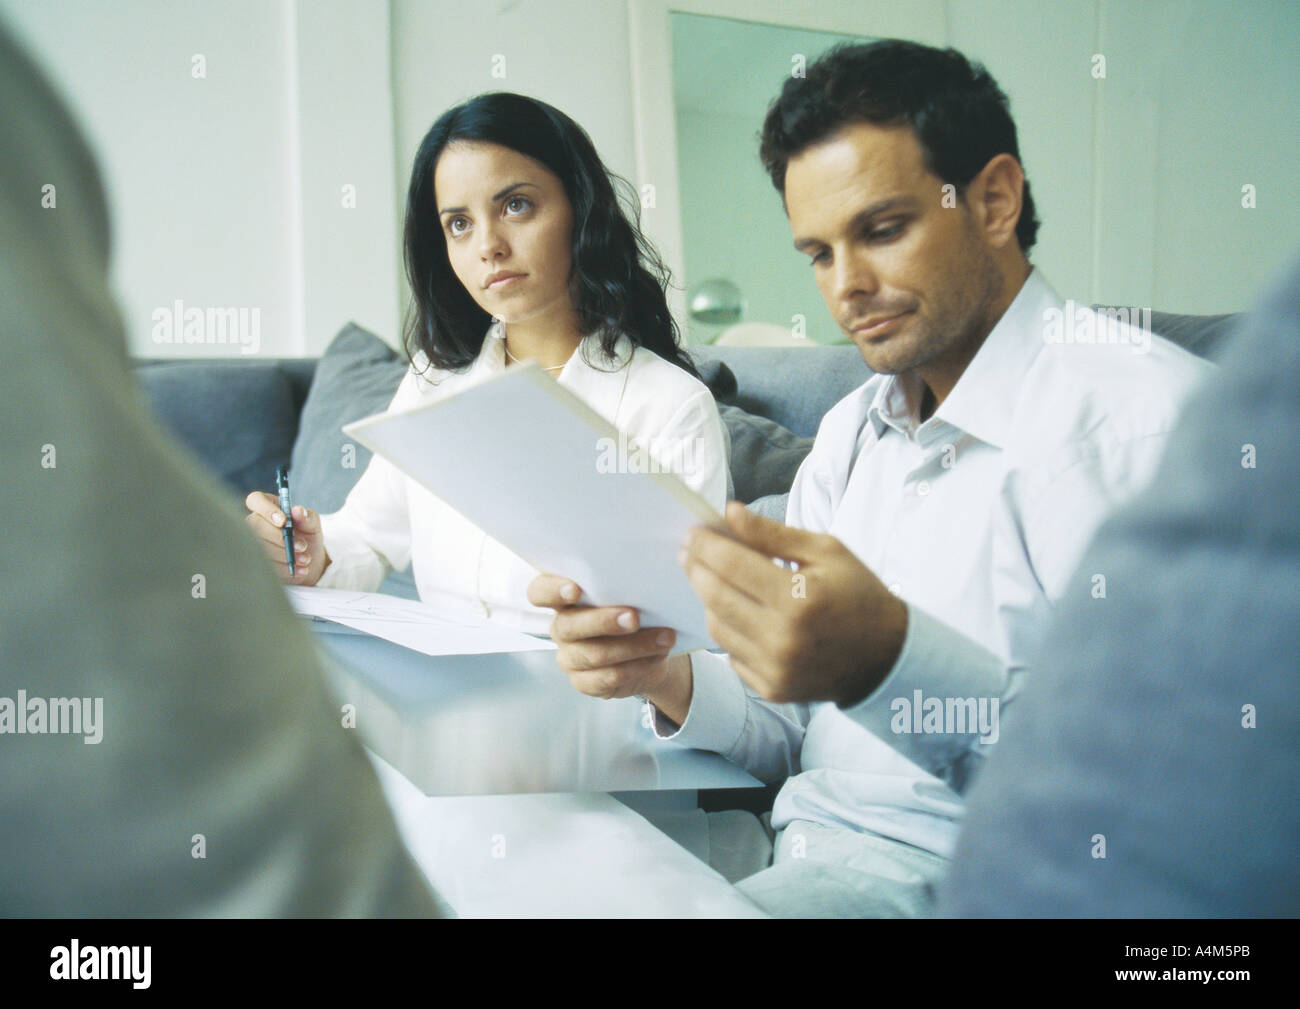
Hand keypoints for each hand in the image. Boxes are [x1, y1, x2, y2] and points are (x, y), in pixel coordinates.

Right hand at [244, 491, 330, 585]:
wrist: (308, 559)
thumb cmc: (307, 534)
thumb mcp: (312, 523)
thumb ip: (307, 517)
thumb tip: (298, 511)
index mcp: (267, 506)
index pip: (255, 500)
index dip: (266, 510)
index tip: (284, 521)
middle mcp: (255, 523)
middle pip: (255, 526)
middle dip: (280, 538)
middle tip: (302, 546)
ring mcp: (252, 543)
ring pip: (261, 548)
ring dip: (286, 556)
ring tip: (306, 559)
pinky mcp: (255, 562)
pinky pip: (266, 566)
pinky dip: (286, 568)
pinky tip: (301, 569)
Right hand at [527, 573, 692, 722]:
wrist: (651, 650)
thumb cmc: (638, 609)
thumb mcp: (631, 592)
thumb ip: (626, 582)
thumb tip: (652, 570)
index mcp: (563, 599)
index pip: (539, 591)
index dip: (552, 590)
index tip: (575, 590)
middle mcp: (561, 627)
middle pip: (569, 625)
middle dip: (604, 621)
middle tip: (634, 617)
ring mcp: (570, 657)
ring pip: (595, 654)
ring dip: (634, 646)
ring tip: (665, 637)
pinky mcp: (585, 682)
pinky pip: (608, 678)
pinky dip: (638, 667)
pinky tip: (657, 657)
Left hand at [679, 501, 907, 706]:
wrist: (884, 657)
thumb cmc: (857, 594)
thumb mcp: (827, 552)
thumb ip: (774, 534)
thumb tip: (730, 512)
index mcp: (799, 598)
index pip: (732, 565)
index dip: (706, 545)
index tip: (692, 532)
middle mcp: (782, 638)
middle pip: (715, 596)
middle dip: (695, 568)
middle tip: (688, 550)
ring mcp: (774, 668)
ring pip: (717, 627)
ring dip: (708, 599)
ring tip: (711, 578)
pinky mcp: (771, 688)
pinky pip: (731, 654)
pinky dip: (728, 630)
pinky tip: (736, 612)